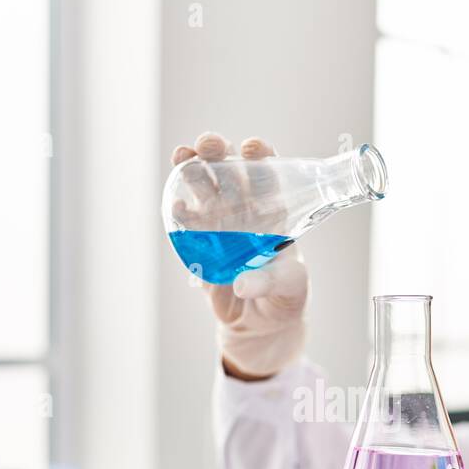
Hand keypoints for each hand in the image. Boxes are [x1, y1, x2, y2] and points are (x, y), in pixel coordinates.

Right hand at [170, 132, 308, 379]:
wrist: (261, 324)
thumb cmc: (285, 296)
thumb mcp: (290, 287)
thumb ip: (270, 281)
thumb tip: (242, 284)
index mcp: (273, 211)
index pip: (267, 173)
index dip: (260, 155)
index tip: (252, 147)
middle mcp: (243, 210)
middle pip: (228, 170)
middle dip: (217, 150)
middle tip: (209, 144)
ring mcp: (217, 224)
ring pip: (202, 187)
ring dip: (191, 168)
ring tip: (183, 157)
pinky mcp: (198, 245)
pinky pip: (186, 222)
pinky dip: (180, 211)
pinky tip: (178, 205)